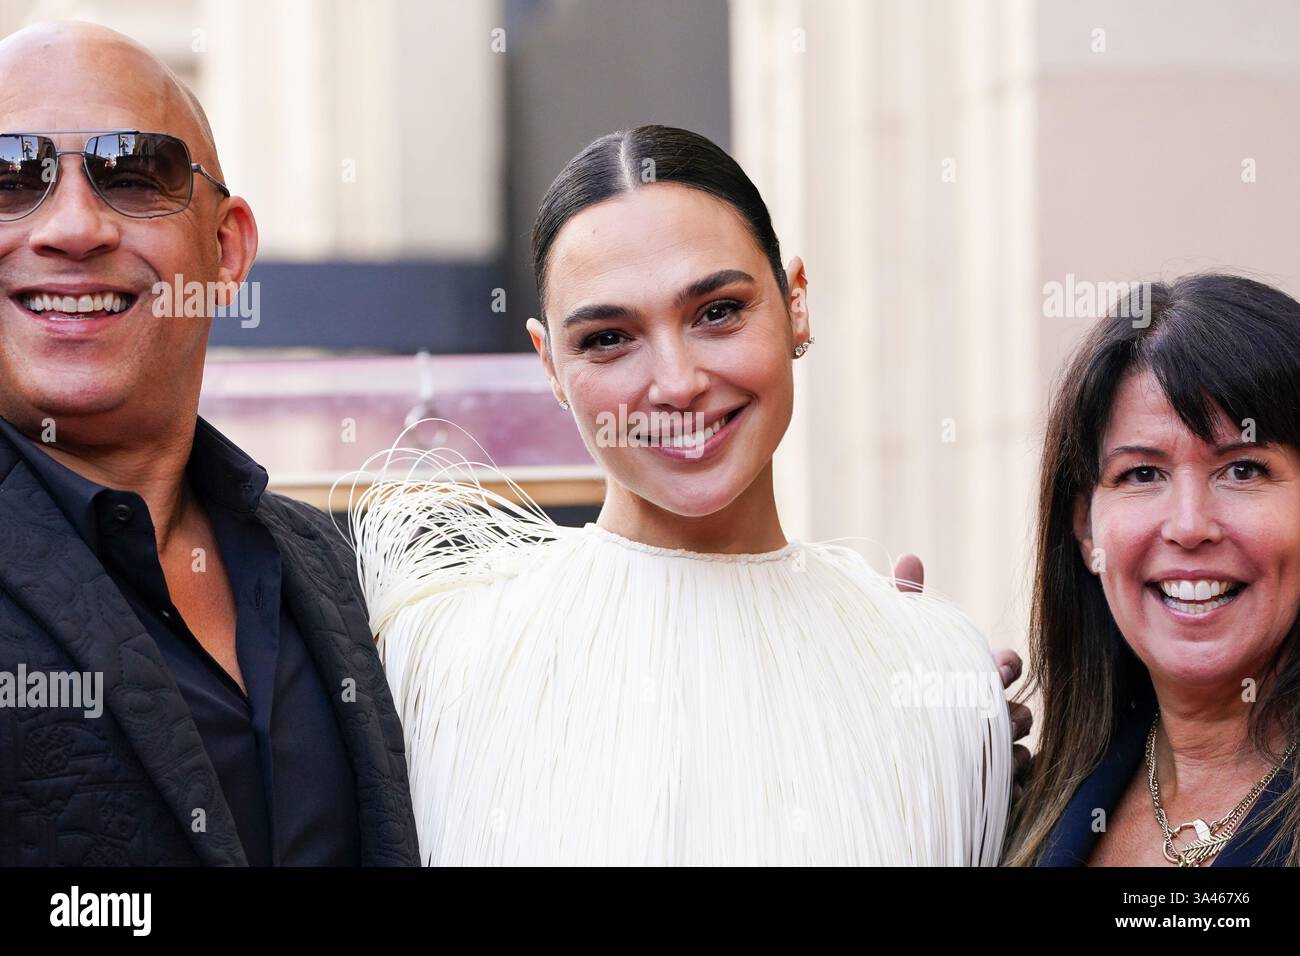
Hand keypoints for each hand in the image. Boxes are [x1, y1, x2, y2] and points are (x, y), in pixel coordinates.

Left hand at [892, 553, 1033, 802]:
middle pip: (1018, 711)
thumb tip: (910, 557)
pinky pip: (1017, 790)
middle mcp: (982, 720)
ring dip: (1011, 749)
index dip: (1004, 664)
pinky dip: (1012, 787)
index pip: (1004, 667)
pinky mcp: (984, 796)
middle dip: (1012, 708)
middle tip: (998, 707)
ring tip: (995, 750)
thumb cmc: (881, 696)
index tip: (999, 661)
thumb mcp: (889, 646)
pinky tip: (1002, 786)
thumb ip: (904, 604)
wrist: (859, 764)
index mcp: (964, 681)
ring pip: (1022, 751)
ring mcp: (987, 760)